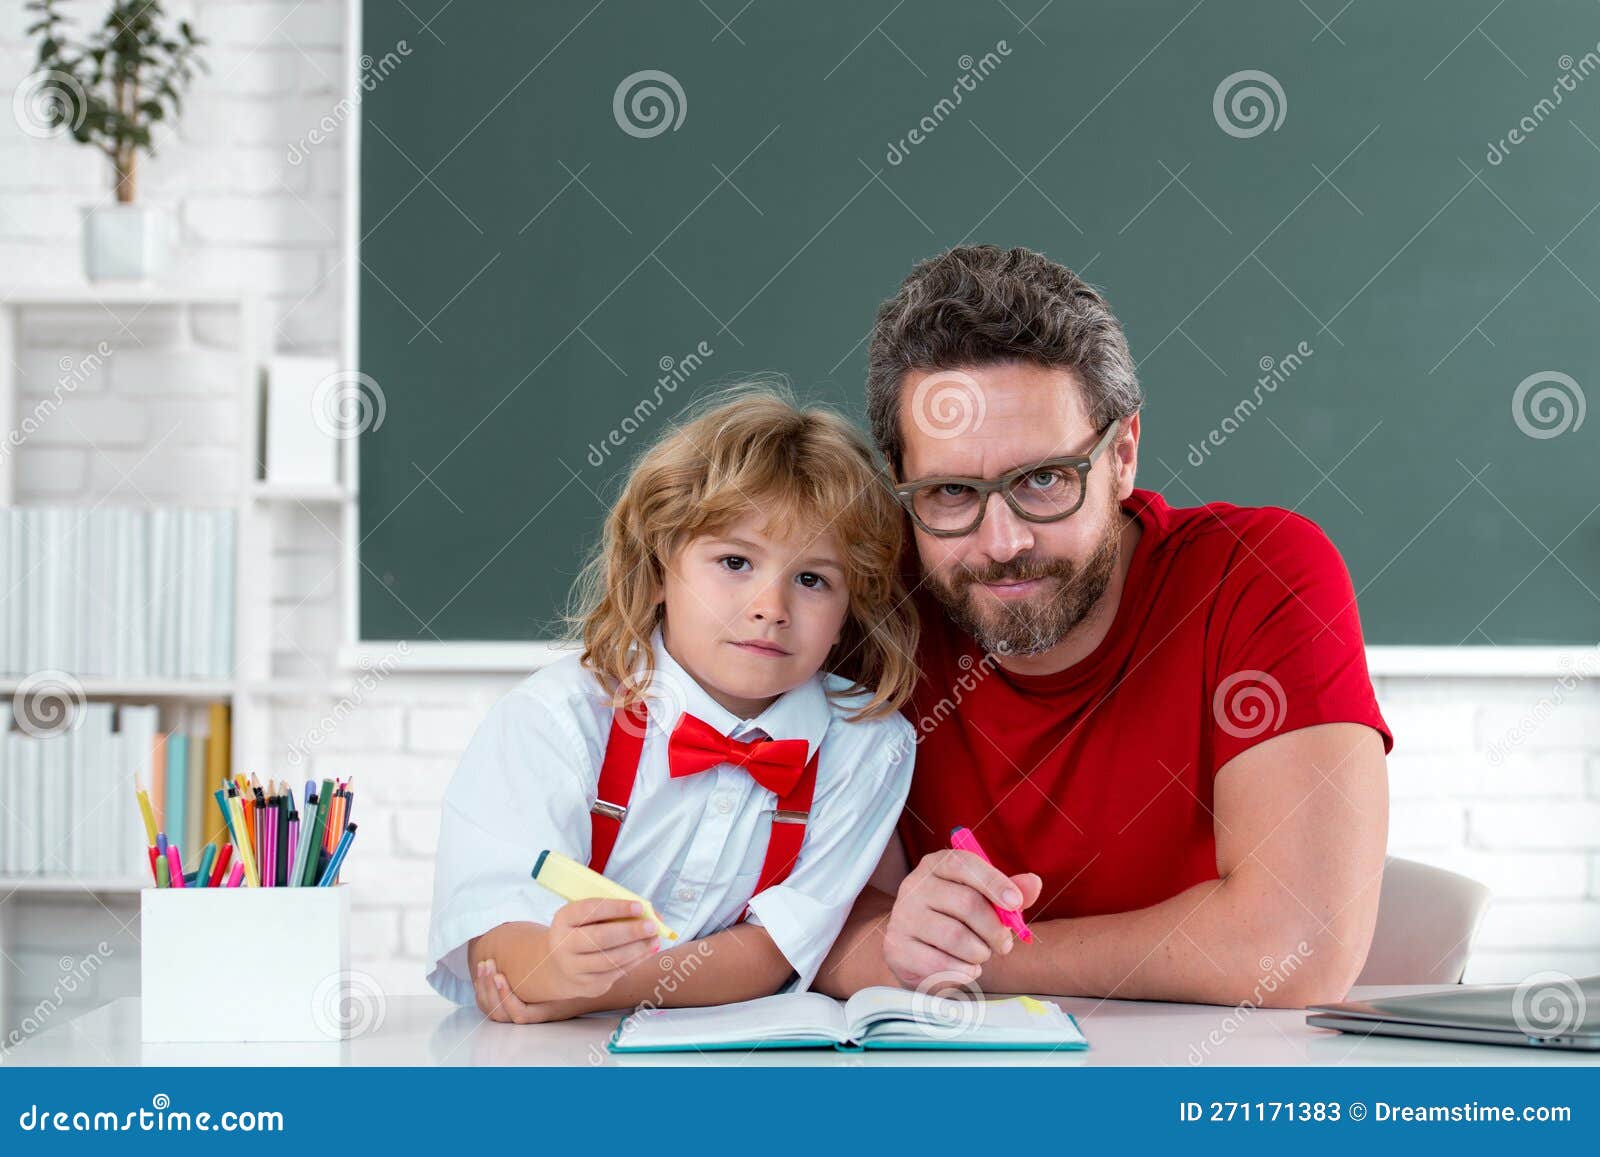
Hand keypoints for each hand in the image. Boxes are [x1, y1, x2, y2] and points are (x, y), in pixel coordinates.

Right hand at [545, 898, 660, 998]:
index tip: (639, 906)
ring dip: (638, 949)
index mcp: (564, 919)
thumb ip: (616, 911)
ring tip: (654, 939)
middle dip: (630, 931)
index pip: (589, 910)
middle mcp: (564, 945)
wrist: (559, 967)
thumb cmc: (582, 932)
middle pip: (600, 938)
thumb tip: (652, 914)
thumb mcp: (589, 916)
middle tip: (652, 926)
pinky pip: (616, 973)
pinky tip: (647, 951)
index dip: (616, 908)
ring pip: (611, 959)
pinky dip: (636, 961)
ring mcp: (574, 968)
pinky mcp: (588, 986)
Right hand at [883, 850, 1040, 991]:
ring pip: (956, 937)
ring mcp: (903, 916)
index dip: (994, 882)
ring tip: (981, 955)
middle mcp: (915, 885)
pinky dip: (963, 971)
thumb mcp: (984, 900)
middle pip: (966, 903)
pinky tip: (966, 968)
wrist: (917, 949)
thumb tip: (1033, 883)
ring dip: (979, 952)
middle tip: (1005, 945)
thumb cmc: (957, 919)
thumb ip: (1010, 892)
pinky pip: (939, 963)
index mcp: (938, 865)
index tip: (1016, 904)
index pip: (965, 864)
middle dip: (995, 929)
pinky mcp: (896, 947)